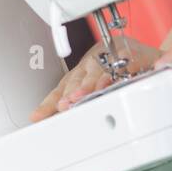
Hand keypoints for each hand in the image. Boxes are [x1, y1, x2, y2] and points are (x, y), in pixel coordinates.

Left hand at [30, 35, 160, 121]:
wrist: (133, 47)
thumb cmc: (108, 68)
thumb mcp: (87, 87)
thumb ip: (71, 105)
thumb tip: (47, 123)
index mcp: (79, 73)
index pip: (61, 89)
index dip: (49, 102)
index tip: (38, 116)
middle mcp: (92, 64)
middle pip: (79, 78)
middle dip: (71, 92)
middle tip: (64, 105)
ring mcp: (110, 58)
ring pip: (100, 69)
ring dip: (91, 83)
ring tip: (84, 95)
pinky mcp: (132, 55)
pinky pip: (126, 61)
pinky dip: (121, 69)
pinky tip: (114, 79)